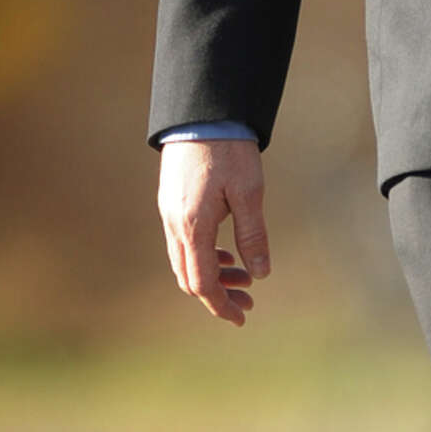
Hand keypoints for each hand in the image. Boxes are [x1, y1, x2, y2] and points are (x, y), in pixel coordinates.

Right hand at [158, 139, 269, 324]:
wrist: (202, 113)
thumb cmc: (229, 150)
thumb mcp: (249, 193)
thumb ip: (253, 235)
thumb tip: (260, 274)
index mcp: (194, 226)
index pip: (202, 282)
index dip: (221, 306)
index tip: (241, 318)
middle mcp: (175, 224)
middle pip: (190, 278)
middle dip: (218, 295)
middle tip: (248, 301)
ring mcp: (169, 214)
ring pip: (184, 261)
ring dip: (212, 275)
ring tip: (243, 277)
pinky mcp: (171, 203)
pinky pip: (183, 243)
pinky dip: (203, 256)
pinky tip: (227, 252)